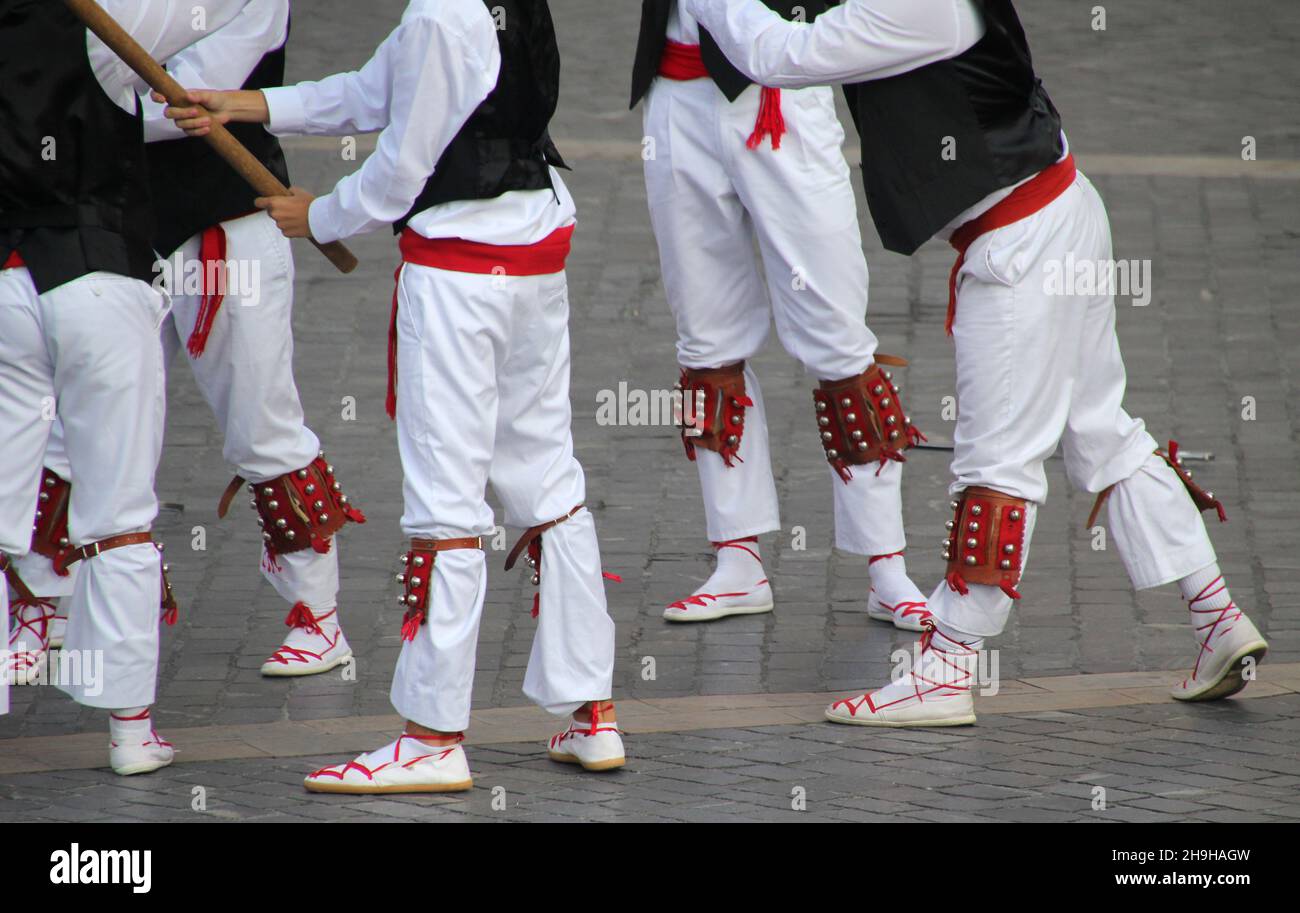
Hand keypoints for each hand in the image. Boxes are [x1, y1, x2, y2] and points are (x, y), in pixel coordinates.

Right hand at [153, 88, 268, 135]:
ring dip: (194, 123)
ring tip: (208, 120)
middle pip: (168, 114)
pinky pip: (189, 132)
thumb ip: (198, 95)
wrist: (226, 109)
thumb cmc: (214, 98)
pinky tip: (207, 128)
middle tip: (196, 111)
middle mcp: (178, 108)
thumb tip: (188, 96)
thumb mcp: (207, 94)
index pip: (159, 95)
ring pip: (180, 124)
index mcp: (178, 96)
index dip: (155, 96)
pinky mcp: (191, 128)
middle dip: (181, 114)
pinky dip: (198, 131)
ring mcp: (183, 119)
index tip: (162, 99)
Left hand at [255, 187, 315, 238]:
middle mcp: (275, 215)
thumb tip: (288, 193)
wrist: (320, 218)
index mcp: (275, 203)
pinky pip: (286, 230)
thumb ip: (289, 192)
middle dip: (278, 211)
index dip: (261, 202)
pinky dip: (290, 227)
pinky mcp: (287, 234)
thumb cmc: (310, 204)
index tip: (262, 202)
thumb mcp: (299, 192)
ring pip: (280, 222)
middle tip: (290, 209)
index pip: (258, 202)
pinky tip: (299, 224)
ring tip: (297, 217)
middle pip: (271, 212)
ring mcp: (280, 225)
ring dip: (285, 220)